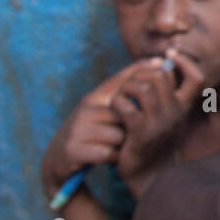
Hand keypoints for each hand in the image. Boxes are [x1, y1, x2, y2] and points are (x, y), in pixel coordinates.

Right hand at [40, 64, 147, 197]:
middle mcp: (86, 108)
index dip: (140, 70)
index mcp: (95, 97)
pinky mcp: (74, 149)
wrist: (59, 156)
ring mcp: (78, 128)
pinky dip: (112, 158)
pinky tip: (108, 158)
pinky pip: (108, 153)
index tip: (161, 61)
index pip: (120, 80)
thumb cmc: (90, 131)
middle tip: (125, 134)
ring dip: (122, 145)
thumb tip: (153, 70)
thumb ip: (123, 96)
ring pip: (119, 135)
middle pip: (126, 113)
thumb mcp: (102, 110)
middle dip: (131, 127)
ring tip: (113, 146)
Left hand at [112, 49, 206, 195]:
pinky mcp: (140, 133)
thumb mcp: (168, 117)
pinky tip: (115, 109)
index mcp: (184, 108)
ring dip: (126, 87)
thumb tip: (160, 63)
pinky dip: (117, 102)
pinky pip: (126, 105)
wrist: (148, 176)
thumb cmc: (154, 140)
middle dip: (141, 73)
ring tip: (121, 96)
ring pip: (142, 86)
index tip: (170, 54)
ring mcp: (159, 123)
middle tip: (131, 84)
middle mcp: (176, 113)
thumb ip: (167, 93)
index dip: (185, 62)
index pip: (196, 78)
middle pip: (161, 75)